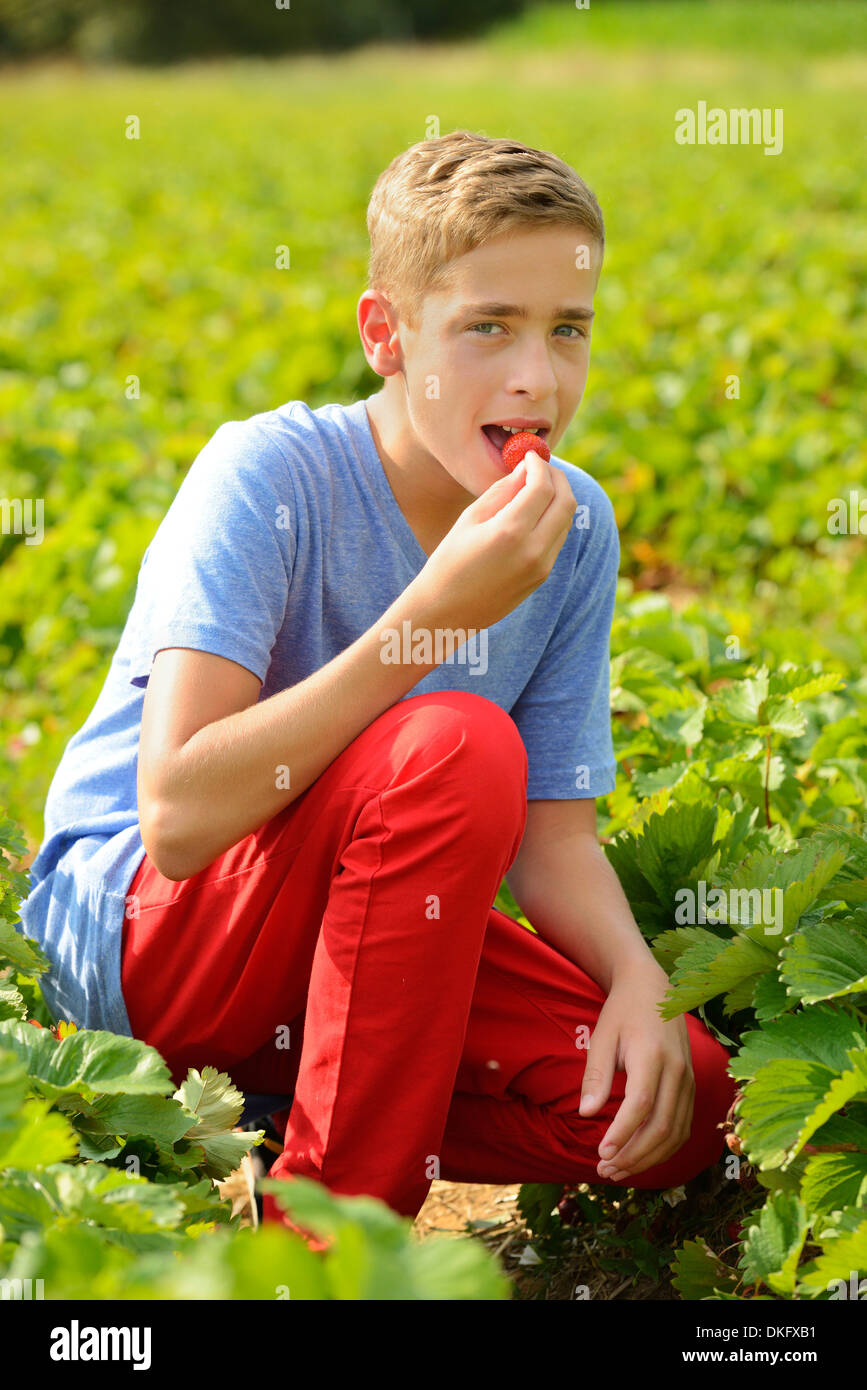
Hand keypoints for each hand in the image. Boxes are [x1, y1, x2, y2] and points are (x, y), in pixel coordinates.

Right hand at [413, 449, 576, 632]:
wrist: (446, 612)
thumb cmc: (449, 561)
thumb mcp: (470, 519)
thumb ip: (503, 490)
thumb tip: (526, 468)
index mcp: (509, 532)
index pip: (542, 486)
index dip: (539, 465)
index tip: (529, 455)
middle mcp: (533, 550)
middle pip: (565, 501)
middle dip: (556, 478)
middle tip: (540, 467)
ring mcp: (541, 567)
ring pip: (565, 520)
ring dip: (557, 497)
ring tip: (534, 488)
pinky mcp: (542, 577)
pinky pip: (557, 539)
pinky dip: (552, 518)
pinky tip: (532, 513)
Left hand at [577, 963, 694, 1182]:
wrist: (654, 988)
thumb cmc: (623, 1012)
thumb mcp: (602, 1036)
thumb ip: (596, 1074)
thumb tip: (587, 1113)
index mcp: (652, 1055)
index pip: (641, 1105)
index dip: (622, 1134)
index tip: (601, 1154)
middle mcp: (678, 1071)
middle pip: (662, 1126)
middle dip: (633, 1155)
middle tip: (604, 1170)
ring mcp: (689, 1080)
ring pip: (676, 1133)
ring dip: (648, 1158)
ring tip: (618, 1170)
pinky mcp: (692, 1087)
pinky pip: (683, 1126)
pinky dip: (664, 1148)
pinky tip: (641, 1156)